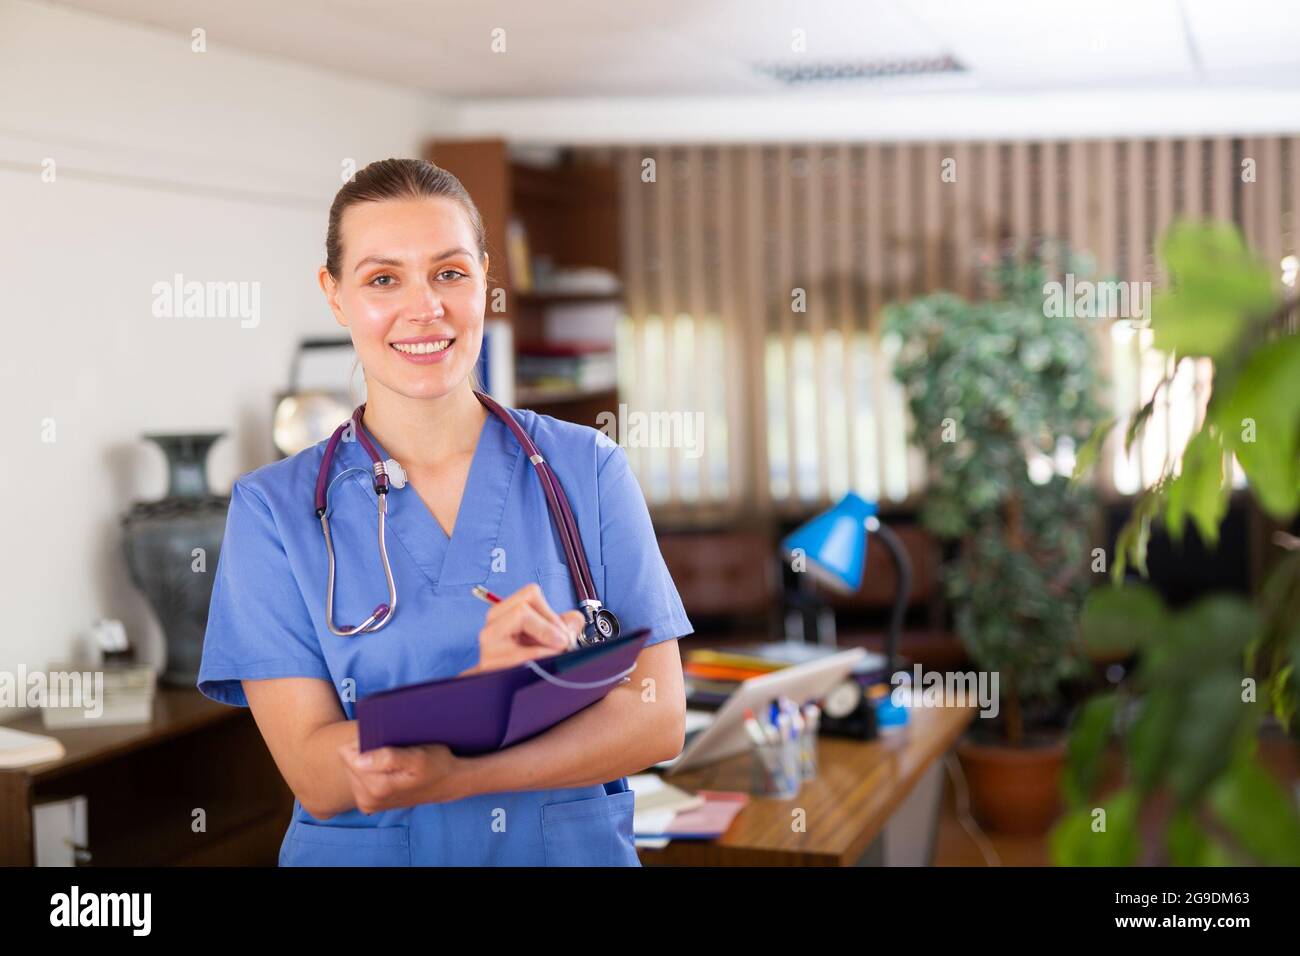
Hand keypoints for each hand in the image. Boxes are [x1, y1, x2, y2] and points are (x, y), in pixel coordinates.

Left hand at [338, 740, 464, 812]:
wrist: (449, 783)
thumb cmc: (436, 765)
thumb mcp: (418, 757)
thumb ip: (389, 758)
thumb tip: (358, 759)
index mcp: (376, 788)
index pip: (347, 753)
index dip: (363, 740)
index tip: (384, 739)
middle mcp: (367, 799)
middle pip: (348, 761)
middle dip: (365, 750)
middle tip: (391, 748)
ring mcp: (368, 804)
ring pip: (351, 769)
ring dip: (368, 759)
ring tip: (392, 758)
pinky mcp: (369, 804)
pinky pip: (358, 778)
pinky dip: (371, 769)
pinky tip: (389, 768)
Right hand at [465, 583, 584, 675]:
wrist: (505, 699)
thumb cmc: (525, 668)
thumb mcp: (544, 642)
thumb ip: (561, 627)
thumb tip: (576, 619)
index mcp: (503, 616)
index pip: (530, 594)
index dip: (550, 611)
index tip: (561, 631)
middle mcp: (491, 629)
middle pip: (523, 608)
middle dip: (550, 625)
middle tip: (562, 643)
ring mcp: (488, 649)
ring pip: (522, 622)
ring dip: (548, 639)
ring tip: (555, 654)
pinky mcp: (492, 668)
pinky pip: (524, 653)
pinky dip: (544, 656)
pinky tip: (547, 665)